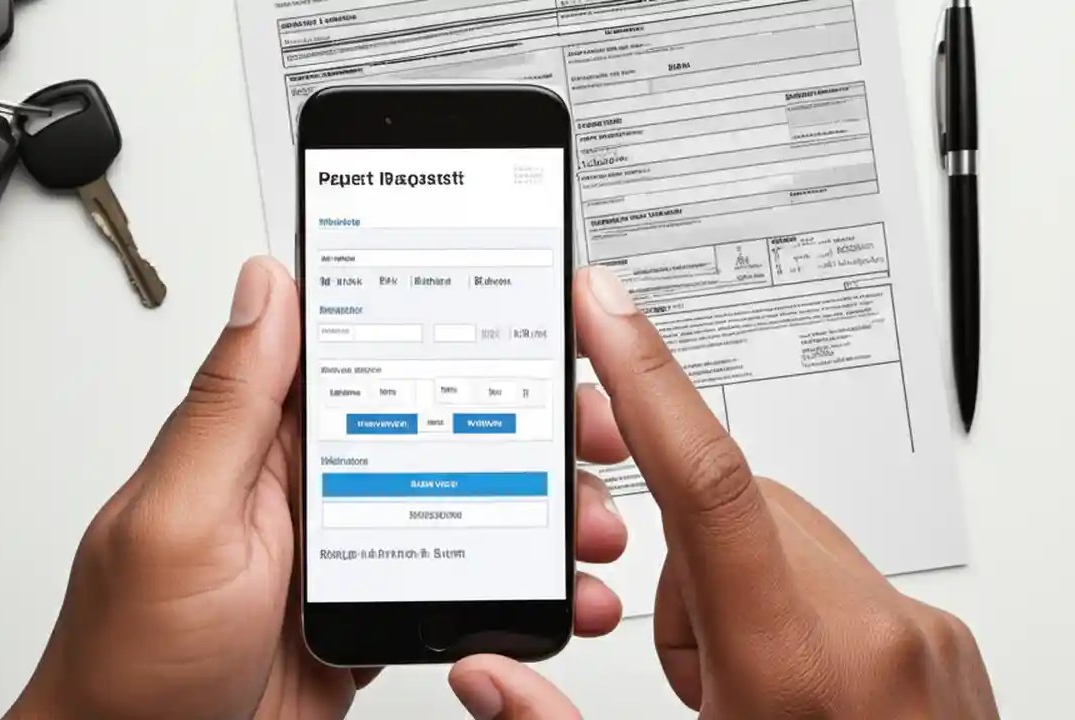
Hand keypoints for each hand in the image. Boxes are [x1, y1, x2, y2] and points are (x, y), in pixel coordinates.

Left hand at [5, 257, 631, 719]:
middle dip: (518, 423)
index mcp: (255, 442)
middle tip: (583, 430)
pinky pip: (447, 572)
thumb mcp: (181, 521)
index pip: (358, 350)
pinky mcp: (362, 605)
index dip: (442, 328)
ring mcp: (338, 549)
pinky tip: (541, 586)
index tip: (519, 314)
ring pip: (453, 498)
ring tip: (579, 526)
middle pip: (430, 424)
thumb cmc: (133, 660)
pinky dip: (506, 580)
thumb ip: (228, 408)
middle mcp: (301, 484)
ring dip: (527, 508)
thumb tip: (265, 288)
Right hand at [449, 266, 998, 718]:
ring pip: (788, 539)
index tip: (606, 307)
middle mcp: (870, 633)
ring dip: (738, 589)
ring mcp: (918, 636)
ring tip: (746, 694)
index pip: (707, 480)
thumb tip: (488, 676)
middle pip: (737, 513)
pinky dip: (793, 607)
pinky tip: (795, 691)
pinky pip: (840, 575)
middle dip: (684, 565)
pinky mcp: (941, 643)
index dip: (644, 377)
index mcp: (791, 668)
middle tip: (695, 672)